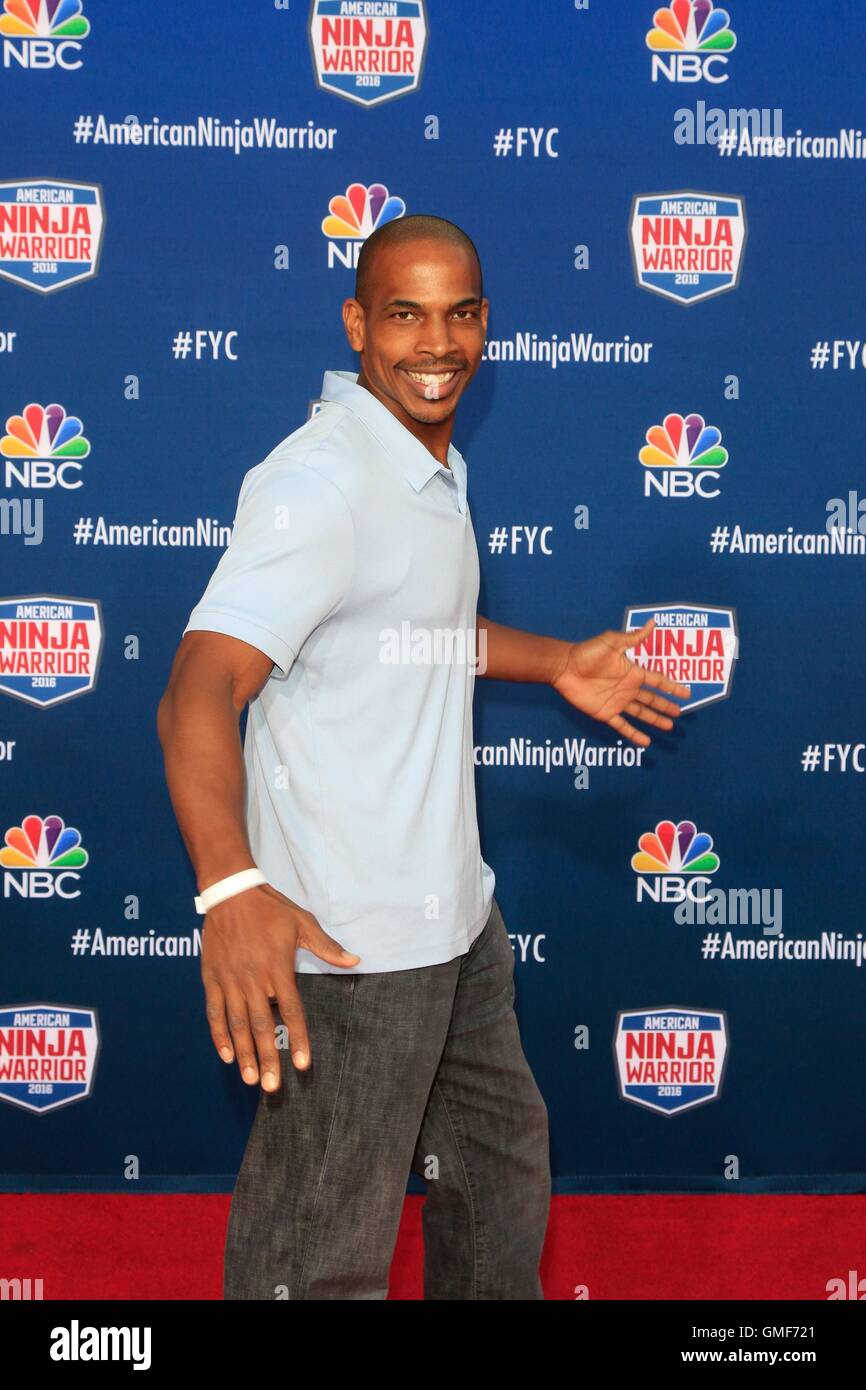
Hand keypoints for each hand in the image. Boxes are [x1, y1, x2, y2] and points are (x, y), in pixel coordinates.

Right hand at [200, 884, 359, 1090]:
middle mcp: (254, 979)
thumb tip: (355, 961)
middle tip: (272, 1087)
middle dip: (268, 1058)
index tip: (302, 1064)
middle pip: (262, 1025)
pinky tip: (227, 1055)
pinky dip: (219, 1035)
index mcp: (278, 968)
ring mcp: (230, 980)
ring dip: (244, 1053)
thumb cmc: (270, 909)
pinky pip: (214, 1012)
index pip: (291, 1011)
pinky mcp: (212, 979)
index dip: (297, 1039)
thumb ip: (327, 947)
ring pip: (237, 1024)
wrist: (231, 893)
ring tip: (251, 1078)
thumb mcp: (303, 923)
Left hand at [550, 618, 690, 745]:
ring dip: (655, 720)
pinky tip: (645, 742)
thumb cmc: (587, 652)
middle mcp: (627, 688)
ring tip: (669, 727)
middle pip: (652, 699)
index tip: (686, 693)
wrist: (564, 667)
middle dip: (666, 706)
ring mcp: (617, 702)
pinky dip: (634, 735)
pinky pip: (623, 726)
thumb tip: (653, 622)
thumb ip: (633, 637)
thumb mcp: (612, 642)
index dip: (672, 687)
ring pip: (642, 714)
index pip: (657, 681)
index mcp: (632, 672)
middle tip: (679, 713)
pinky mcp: (605, 713)